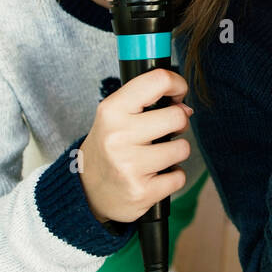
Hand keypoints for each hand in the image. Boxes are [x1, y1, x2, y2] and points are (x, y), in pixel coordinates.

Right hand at [79, 68, 192, 224]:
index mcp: (112, 110)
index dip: (177, 84)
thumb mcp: (115, 115)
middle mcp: (118, 136)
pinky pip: (179, 177)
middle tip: (165, 131)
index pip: (158, 80)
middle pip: (177, 117)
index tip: (177, 95)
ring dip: (175, 153)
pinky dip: (172, 177)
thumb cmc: (108, 147)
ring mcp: (129, 166)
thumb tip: (185, 108)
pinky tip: (154, 175)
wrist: (86, 191)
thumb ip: (146, 101)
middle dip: (179, 124)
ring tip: (156, 156)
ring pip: (182, 149)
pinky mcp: (141, 192)